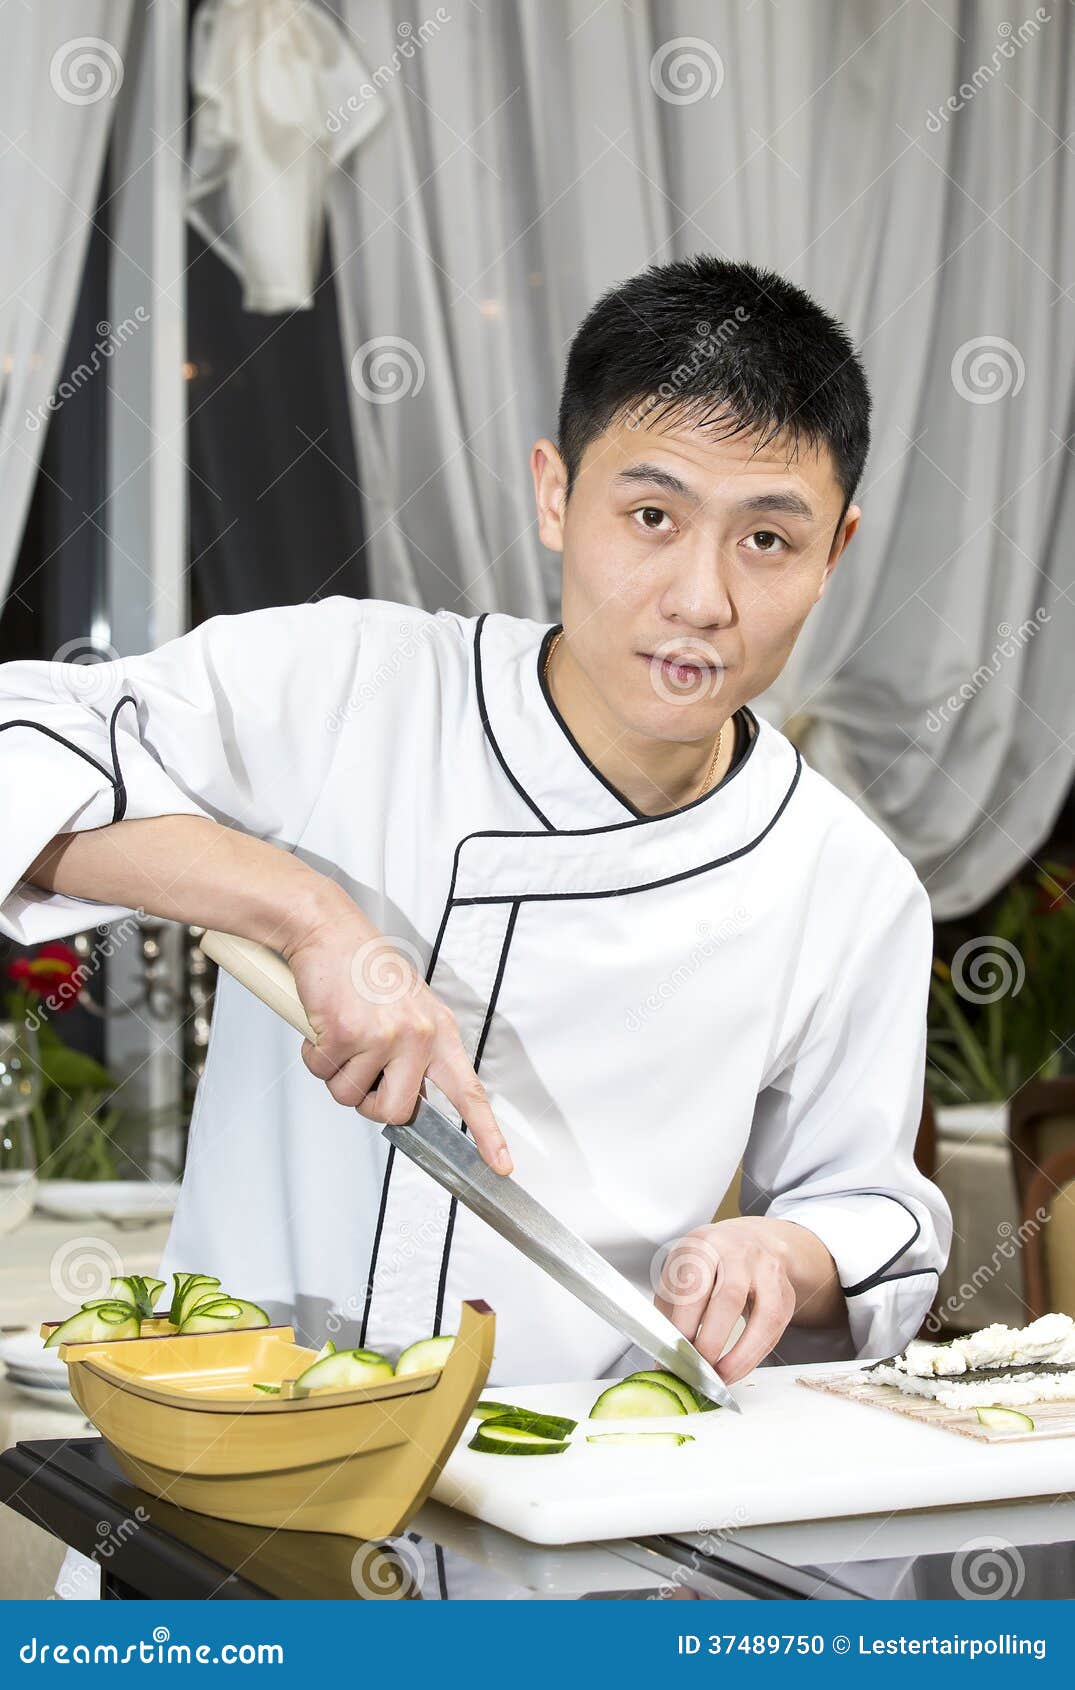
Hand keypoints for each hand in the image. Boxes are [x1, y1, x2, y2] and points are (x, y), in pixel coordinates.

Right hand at [282, 892, 511, 1173]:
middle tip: (358, 1070)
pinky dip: (314, 1054)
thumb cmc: (363, 968)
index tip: (501, 1166)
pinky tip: (322, 1022)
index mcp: (439, 1030)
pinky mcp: (347, 1033)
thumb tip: (408, 1096)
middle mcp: (418, 1035)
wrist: (328, 929)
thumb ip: (415, 1050)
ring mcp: (383, 1035)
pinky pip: (323, 1071)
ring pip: (351, 1096)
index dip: (486, 1133)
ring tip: (339, 1033)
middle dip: (370, 1102)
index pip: (469, 1090)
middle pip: (396, 1111)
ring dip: (335, 1073)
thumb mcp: (407, 1006)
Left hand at [654, 1217, 804, 1383]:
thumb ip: (670, 1314)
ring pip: (765, 1314)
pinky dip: (756, 1354)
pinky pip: (776, 1329)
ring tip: (722, 1377)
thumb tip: (664, 1365)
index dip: (685, 1324)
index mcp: (705, 1244)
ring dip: (742, 1354)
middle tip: (698, 1370)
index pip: (694, 1286)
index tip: (675, 1355)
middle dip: (713, 1341)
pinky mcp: (786, 1292)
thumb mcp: (679, 1273)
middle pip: (730, 1297)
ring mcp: (768, 1270)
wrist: (746, 1240)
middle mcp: (740, 1252)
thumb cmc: (705, 1262)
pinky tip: (738, 1367)